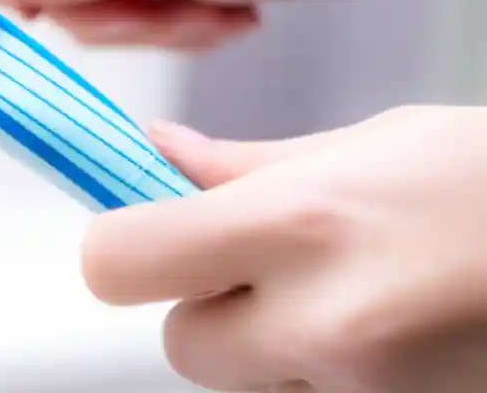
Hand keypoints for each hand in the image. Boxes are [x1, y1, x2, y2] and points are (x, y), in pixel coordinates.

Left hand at [82, 106, 486, 391]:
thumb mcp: (371, 143)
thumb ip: (245, 166)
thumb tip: (156, 155)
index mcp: (298, 225)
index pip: (119, 262)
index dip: (123, 248)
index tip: (147, 231)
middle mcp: (322, 320)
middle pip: (179, 343)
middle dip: (208, 306)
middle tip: (270, 264)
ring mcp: (365, 390)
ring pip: (248, 380)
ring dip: (271, 344)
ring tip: (355, 289)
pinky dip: (329, 372)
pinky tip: (391, 326)